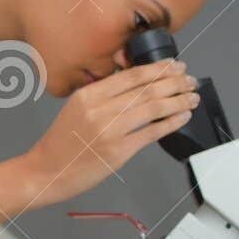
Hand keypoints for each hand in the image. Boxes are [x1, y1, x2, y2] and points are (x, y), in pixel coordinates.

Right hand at [19, 59, 197, 208]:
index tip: (175, 66)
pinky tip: (183, 117)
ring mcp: (109, 131)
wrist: (46, 172)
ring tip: (192, 98)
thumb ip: (103, 94)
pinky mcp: (118, 152)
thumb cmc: (62, 143)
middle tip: (190, 80)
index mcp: (88, 95)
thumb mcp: (76, 108)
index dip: (158, 69)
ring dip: (177, 101)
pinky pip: (151, 133)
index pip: (131, 76)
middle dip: (174, 83)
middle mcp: (99, 110)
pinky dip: (171, 123)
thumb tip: (137, 83)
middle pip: (146, 90)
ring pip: (153, 108)